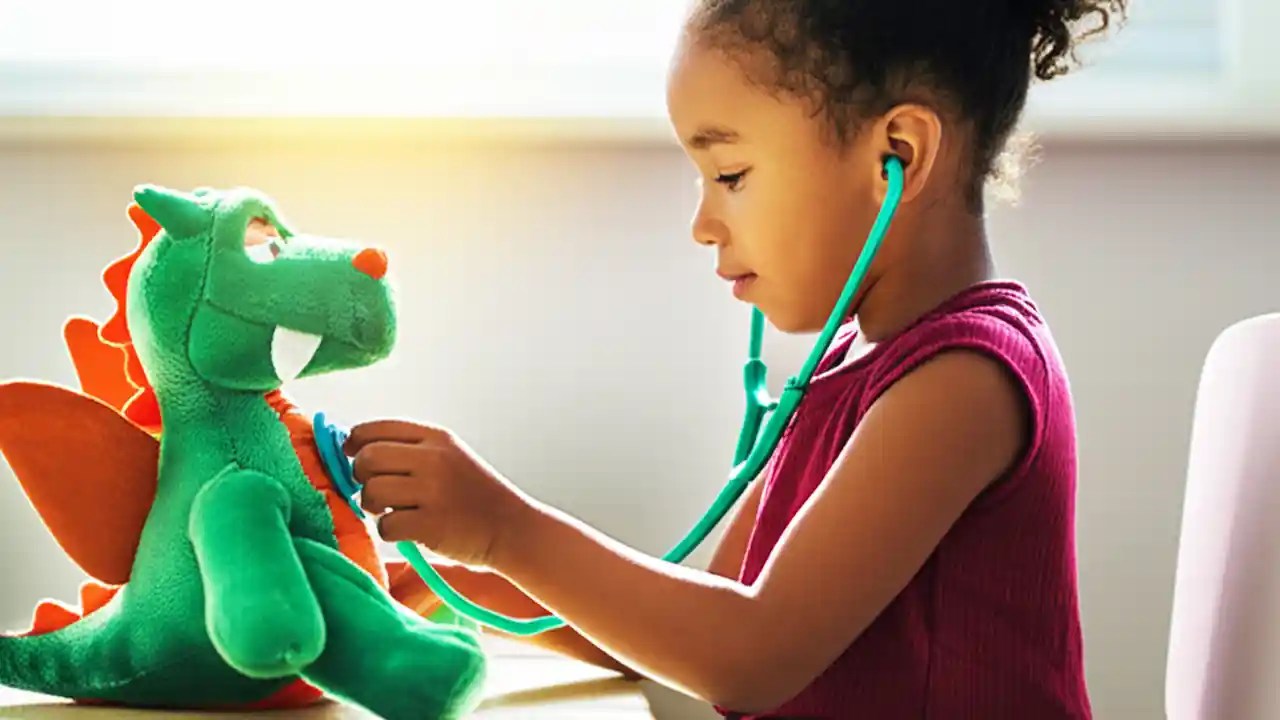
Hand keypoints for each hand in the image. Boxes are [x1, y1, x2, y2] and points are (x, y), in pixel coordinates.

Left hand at [344, 419, 535, 568]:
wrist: (512, 527)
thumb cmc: (475, 495)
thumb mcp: (450, 457)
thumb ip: (410, 450)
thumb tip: (353, 450)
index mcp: (436, 437)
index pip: (375, 428)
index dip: (354, 442)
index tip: (352, 455)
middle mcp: (434, 459)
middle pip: (367, 458)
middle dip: (361, 476)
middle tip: (377, 490)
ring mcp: (433, 491)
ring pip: (371, 491)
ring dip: (373, 506)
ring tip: (392, 510)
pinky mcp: (431, 524)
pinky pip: (385, 525)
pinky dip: (389, 531)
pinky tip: (407, 529)